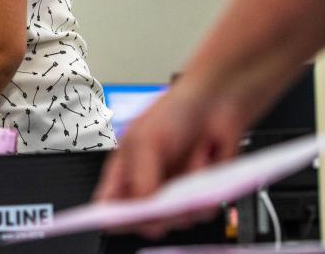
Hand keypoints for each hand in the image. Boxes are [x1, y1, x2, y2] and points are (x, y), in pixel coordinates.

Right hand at [92, 80, 247, 236]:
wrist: (215, 103)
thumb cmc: (175, 111)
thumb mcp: (145, 140)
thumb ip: (140, 176)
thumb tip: (143, 206)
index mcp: (124, 173)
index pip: (109, 205)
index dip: (112, 217)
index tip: (123, 218)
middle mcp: (148, 187)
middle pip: (145, 221)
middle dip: (158, 212)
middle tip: (165, 196)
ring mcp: (175, 194)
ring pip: (177, 220)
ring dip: (186, 194)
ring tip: (188, 160)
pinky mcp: (200, 196)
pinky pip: (203, 210)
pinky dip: (206, 187)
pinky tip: (202, 162)